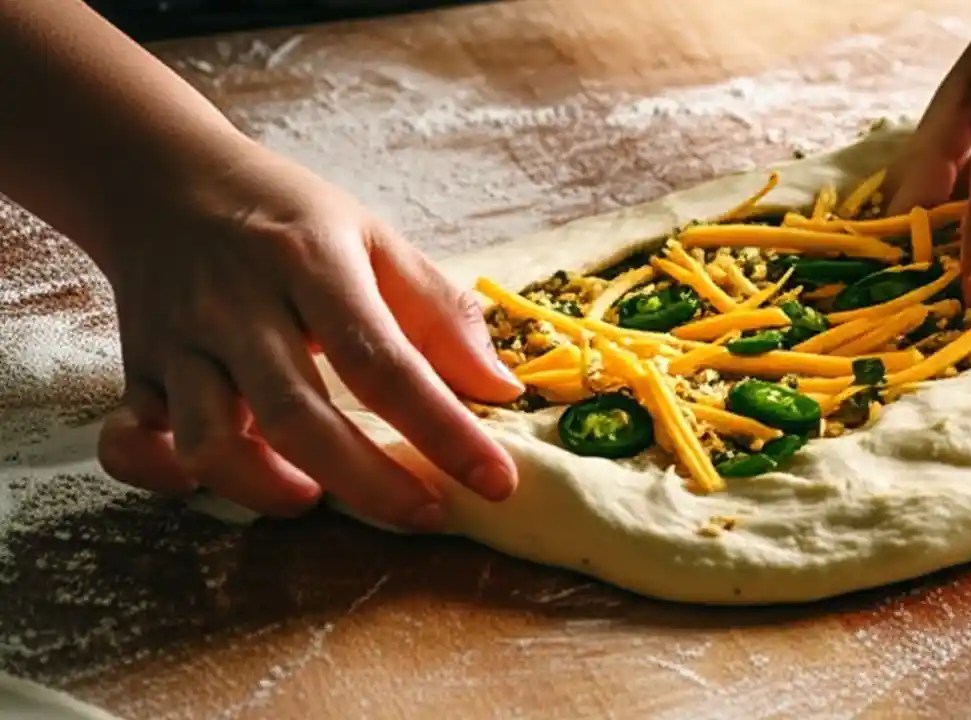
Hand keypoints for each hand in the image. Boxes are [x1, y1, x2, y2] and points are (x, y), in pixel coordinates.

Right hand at [95, 141, 523, 529]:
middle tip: (424, 512)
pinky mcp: (139, 373)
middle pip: (295, 415)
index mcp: (310, 264)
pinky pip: (129, 445)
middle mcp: (238, 307)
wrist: (165, 181)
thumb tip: (500, 391)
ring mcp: (180, 344)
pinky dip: (164, 479)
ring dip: (264, 488)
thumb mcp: (375, 239)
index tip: (494, 481)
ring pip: (208, 442)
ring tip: (315, 495)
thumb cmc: (290, 220)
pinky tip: (216, 481)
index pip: (383, 360)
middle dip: (368, 482)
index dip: (444, 429)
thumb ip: (441, 313)